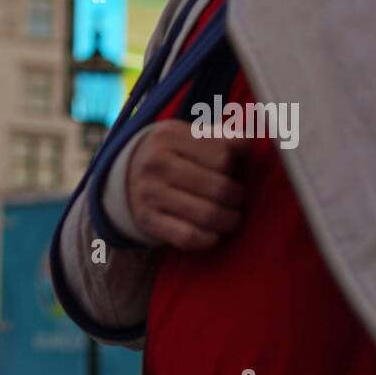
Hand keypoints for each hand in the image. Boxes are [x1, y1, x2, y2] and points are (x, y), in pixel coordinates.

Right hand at [126, 118, 250, 250]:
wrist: (125, 176)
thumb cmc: (171, 154)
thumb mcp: (188, 135)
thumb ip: (222, 136)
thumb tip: (250, 140)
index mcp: (170, 135)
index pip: (224, 155)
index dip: (236, 165)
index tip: (234, 169)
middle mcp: (156, 162)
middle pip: (219, 187)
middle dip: (236, 196)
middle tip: (236, 198)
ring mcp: (150, 193)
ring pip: (207, 214)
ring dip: (229, 220)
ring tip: (231, 217)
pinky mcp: (147, 220)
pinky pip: (187, 237)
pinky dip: (207, 239)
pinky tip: (213, 234)